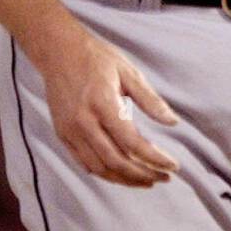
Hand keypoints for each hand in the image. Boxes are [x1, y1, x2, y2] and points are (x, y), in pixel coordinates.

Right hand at [28, 20, 179, 187]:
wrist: (57, 50)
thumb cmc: (95, 57)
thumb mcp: (127, 71)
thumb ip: (150, 100)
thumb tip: (173, 122)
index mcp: (102, 102)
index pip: (133, 143)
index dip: (155, 159)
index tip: (173, 166)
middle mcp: (83, 121)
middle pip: (116, 161)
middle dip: (143, 175)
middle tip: (163, 178)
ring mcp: (70, 130)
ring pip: (99, 168)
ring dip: (125, 179)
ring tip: (146, 180)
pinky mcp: (62, 134)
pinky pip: (84, 163)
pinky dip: (105, 173)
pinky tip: (121, 172)